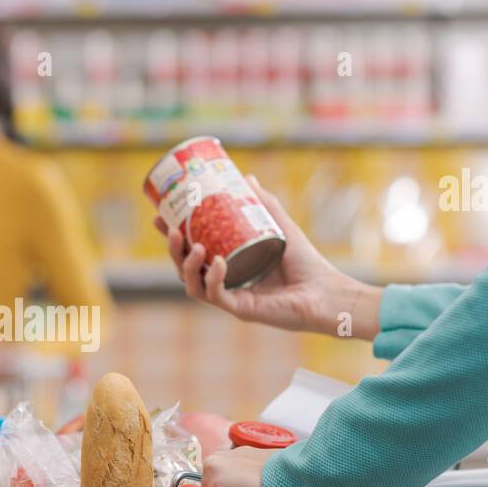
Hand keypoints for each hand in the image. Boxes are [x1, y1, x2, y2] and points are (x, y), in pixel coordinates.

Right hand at [160, 176, 382, 339]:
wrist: (326, 291)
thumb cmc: (307, 263)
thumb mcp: (280, 225)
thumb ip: (264, 204)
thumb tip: (246, 178)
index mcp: (228, 267)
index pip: (192, 252)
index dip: (173, 237)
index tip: (161, 218)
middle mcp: (225, 284)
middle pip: (186, 269)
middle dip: (173, 251)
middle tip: (171, 230)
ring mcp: (231, 298)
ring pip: (193, 285)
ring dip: (186, 265)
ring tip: (193, 246)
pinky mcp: (240, 309)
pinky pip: (216, 296)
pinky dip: (213, 278)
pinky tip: (218, 262)